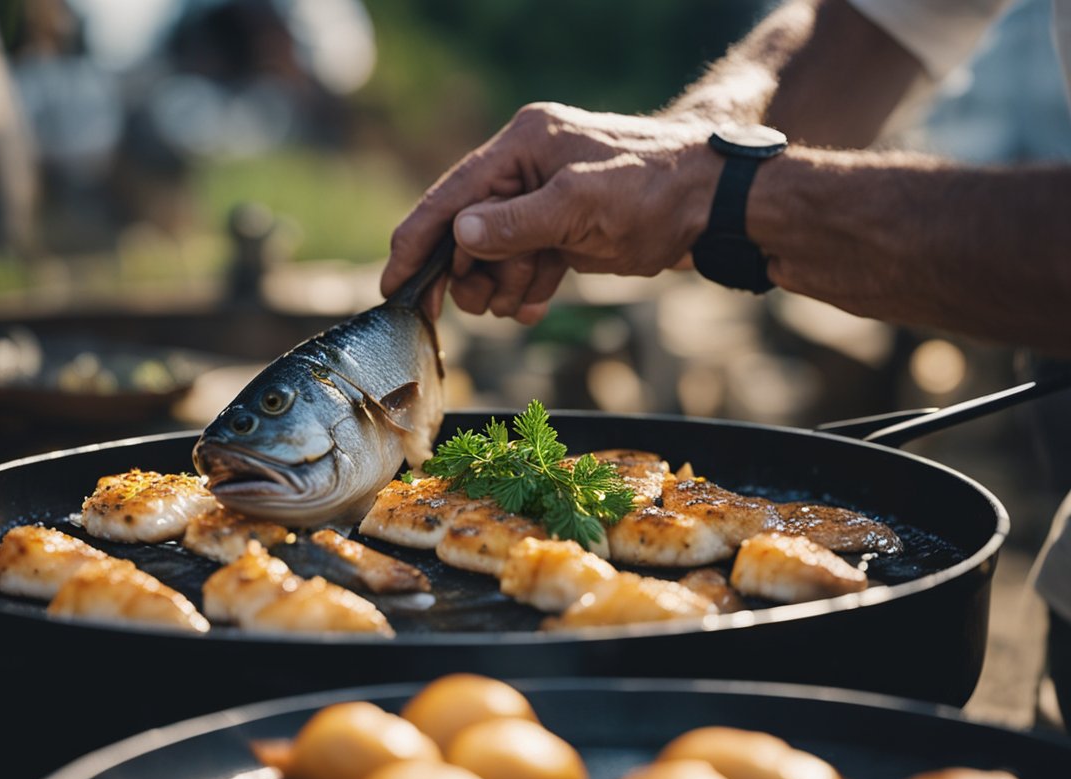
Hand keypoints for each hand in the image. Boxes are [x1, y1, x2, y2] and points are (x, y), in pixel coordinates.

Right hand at [381, 102, 720, 322]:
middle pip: (465, 231)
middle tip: (481, 303)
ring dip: (500, 286)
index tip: (393, 286)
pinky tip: (536, 304)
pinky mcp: (561, 231)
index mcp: (523, 145)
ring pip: (491, 256)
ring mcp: (543, 202)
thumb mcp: (581, 206)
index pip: (451, 195)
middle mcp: (526, 169)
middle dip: (469, 274)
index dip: (417, 241)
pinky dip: (524, 290)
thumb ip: (516, 224)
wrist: (715, 204)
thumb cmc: (655, 191)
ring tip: (523, 299)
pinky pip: (522, 266)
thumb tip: (460, 237)